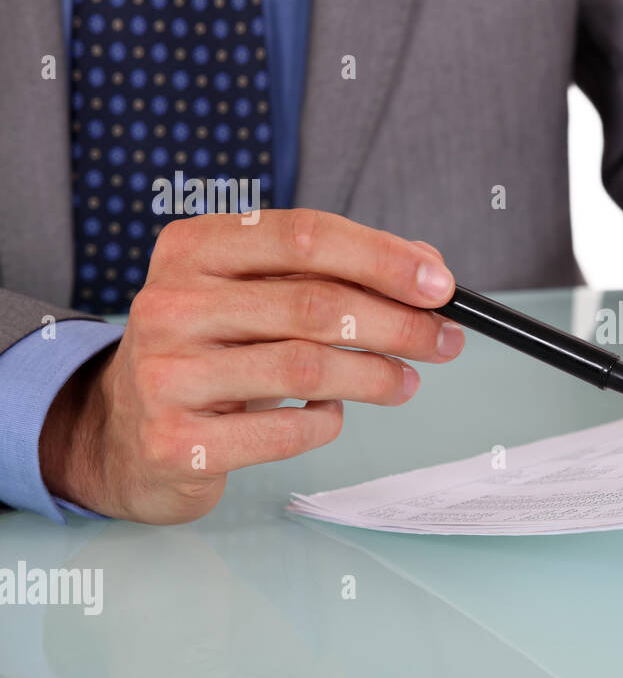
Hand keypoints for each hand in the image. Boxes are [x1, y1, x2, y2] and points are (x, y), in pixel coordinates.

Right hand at [39, 209, 464, 523]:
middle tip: (444, 341)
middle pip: (315, 304)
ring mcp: (166, 374)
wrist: (124, 432)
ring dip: (376, 377)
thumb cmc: (210, 352)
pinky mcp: (175, 442)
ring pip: (306, 369)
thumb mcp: (256, 294)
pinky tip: (330, 416)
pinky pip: (285, 431)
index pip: (305, 235)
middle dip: (399, 325)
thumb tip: (425, 266)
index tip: (440, 284)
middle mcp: (170, 303)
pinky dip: (326, 424)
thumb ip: (332, 273)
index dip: (383, 258)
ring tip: (405, 382)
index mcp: (193, 248)